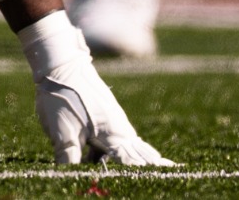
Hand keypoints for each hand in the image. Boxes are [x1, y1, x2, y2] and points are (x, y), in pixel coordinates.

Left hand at [19, 9, 172, 165]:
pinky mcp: (105, 114)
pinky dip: (127, 147)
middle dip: (154, 163)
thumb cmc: (61, 97)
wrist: (60, 62)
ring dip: (141, 155)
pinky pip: (120, 136)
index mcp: (113, 135)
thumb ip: (69, 158)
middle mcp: (119, 128)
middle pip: (140, 152)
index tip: (161, 175)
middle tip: (177, 169)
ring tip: (160, 163)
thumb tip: (71, 177)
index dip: (143, 172)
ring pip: (131, 144)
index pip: (132, 162)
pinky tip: (124, 152)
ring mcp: (113, 120)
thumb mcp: (61, 133)